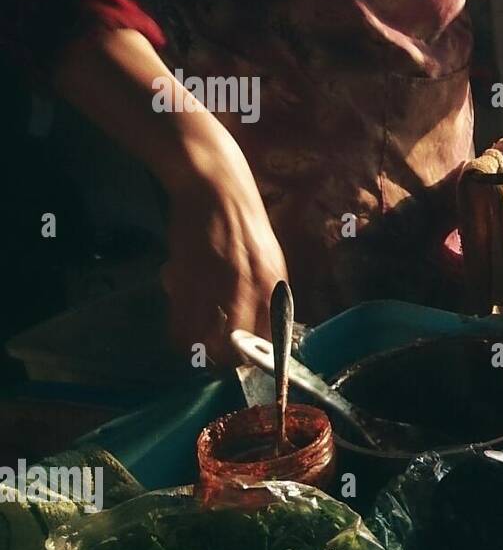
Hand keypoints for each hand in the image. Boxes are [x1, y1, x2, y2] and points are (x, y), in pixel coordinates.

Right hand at [161, 138, 287, 364]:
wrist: (215, 187)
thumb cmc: (244, 224)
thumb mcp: (270, 258)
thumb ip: (269, 292)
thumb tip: (269, 327)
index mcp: (275, 282)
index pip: (273, 334)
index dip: (259, 354)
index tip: (249, 362)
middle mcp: (250, 286)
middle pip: (238, 342)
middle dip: (227, 358)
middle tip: (217, 360)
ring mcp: (217, 282)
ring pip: (206, 336)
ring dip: (199, 350)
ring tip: (195, 352)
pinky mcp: (187, 276)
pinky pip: (181, 318)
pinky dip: (179, 332)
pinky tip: (180, 335)